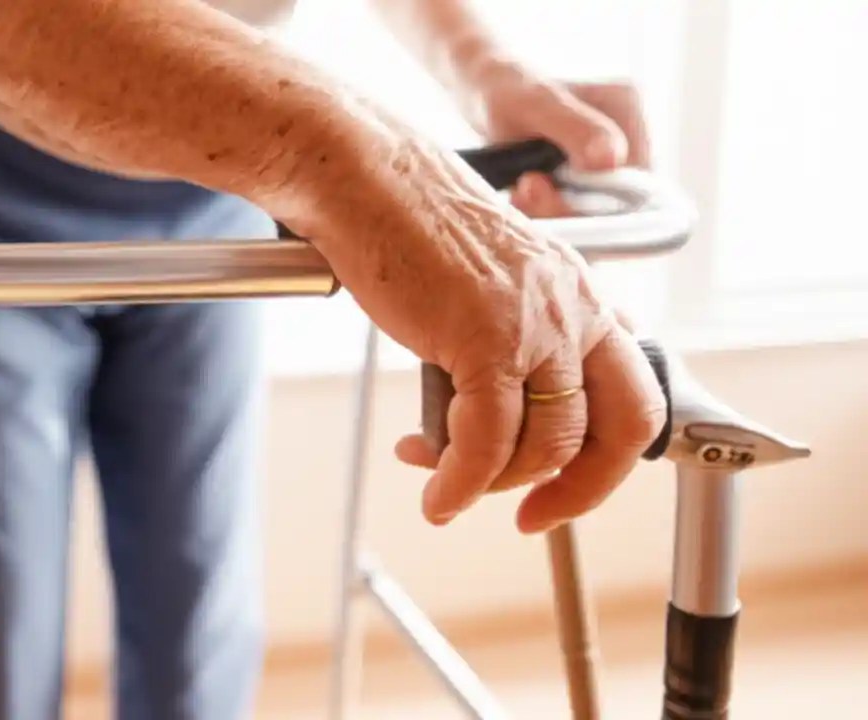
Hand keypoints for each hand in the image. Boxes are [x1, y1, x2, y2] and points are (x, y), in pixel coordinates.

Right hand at [298, 77, 664, 534]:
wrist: (364, 176)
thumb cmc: (407, 222)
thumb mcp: (485, 279)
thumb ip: (510, 333)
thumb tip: (497, 410)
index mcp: (577, 294)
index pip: (630, 397)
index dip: (604, 460)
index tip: (558, 490)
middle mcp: (571, 307)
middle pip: (614, 431)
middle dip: (574, 491)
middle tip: (527, 516)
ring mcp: (533, 322)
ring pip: (542, 446)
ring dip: (490, 483)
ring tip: (439, 476)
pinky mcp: (484, 337)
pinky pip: (484, 443)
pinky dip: (459, 482)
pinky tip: (436, 492)